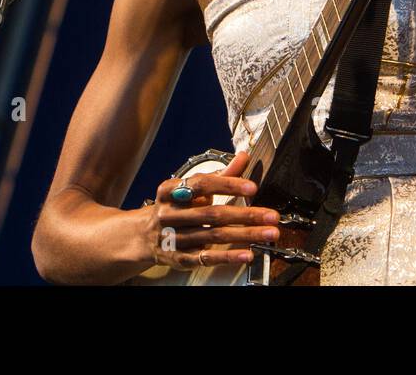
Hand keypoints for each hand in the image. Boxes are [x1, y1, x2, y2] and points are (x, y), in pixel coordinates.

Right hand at [140, 151, 279, 270]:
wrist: (143, 235)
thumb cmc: (175, 207)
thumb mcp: (192, 188)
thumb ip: (221, 174)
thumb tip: (243, 156)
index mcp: (171, 191)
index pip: (202, 184)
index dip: (228, 185)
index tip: (252, 187)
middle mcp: (170, 213)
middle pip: (212, 214)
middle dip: (246, 215)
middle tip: (271, 216)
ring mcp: (173, 237)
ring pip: (213, 236)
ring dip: (245, 235)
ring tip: (269, 233)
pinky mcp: (179, 258)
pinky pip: (206, 258)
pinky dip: (228, 256)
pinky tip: (247, 253)